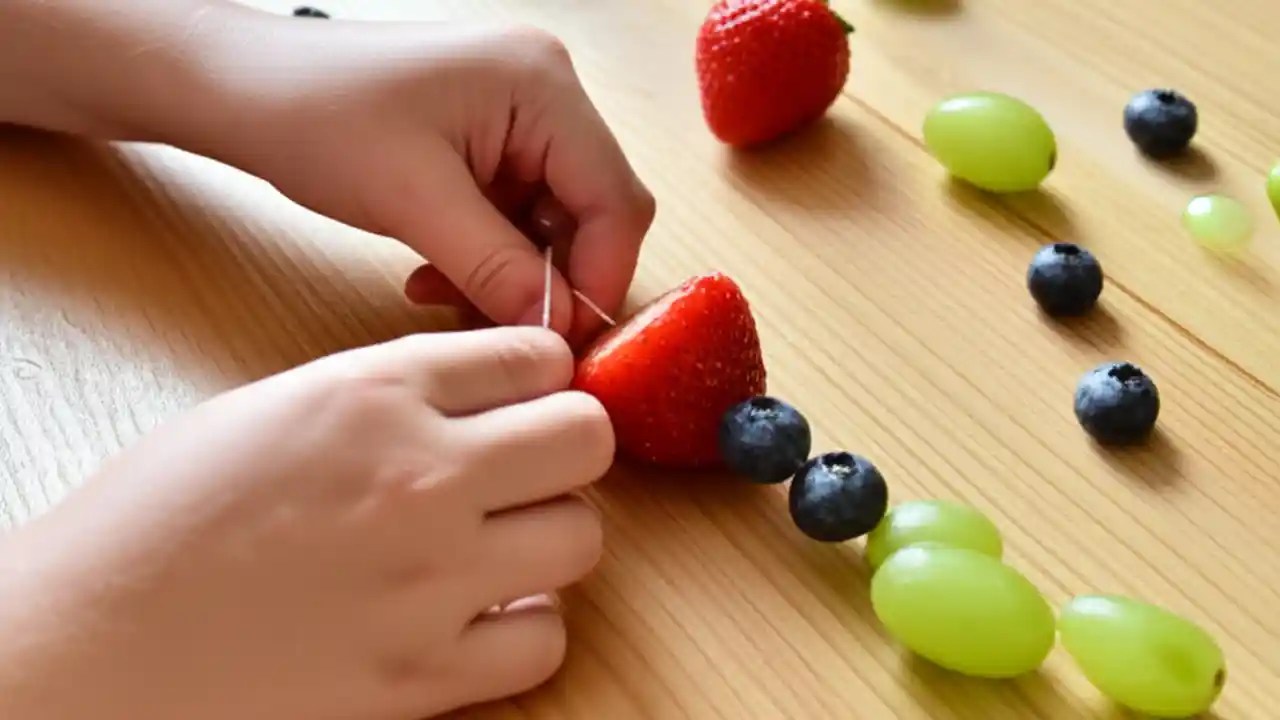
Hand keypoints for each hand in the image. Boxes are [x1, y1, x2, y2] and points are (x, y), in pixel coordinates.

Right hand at [0, 327, 612, 719]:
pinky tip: (475, 617)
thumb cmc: (159, 519)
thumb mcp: (274, 408)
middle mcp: (419, 477)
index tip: (531, 399)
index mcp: (374, 394)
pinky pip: (545, 640)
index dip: (542, 376)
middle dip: (568, 447)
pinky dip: (522, 628)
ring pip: (582, 537)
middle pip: (587, 437)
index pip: (533, 355)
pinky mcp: (422, 676)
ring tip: (496, 548)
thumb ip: (389, 396)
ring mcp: (429, 581)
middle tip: (530, 470)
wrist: (90, 641)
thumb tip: (478, 402)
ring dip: (549, 539)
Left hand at [204, 16, 654, 341]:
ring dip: (511, 276)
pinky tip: (437, 277)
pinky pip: (516, 216)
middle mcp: (547, 92)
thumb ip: (496, 267)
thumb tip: (556, 332)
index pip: (614, 198)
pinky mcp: (491, 141)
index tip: (564, 341)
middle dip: (551, 279)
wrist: (243, 86)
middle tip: (506, 330)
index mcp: (543, 85)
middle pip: (592, 211)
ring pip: (552, 223)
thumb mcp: (413, 200)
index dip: (598, 277)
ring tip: (447, 299)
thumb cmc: (316, 113)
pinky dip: (487, 258)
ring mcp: (520, 115)